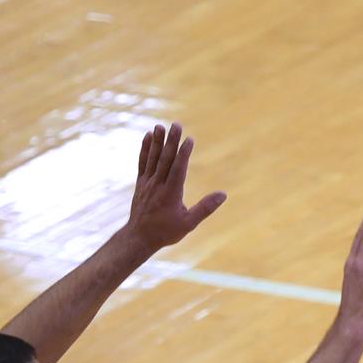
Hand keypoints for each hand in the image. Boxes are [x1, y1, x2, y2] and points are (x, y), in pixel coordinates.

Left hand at [125, 123, 224, 251]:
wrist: (139, 237)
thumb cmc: (166, 231)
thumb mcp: (189, 223)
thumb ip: (206, 208)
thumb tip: (223, 195)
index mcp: (171, 193)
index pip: (178, 169)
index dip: (184, 153)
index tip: (189, 139)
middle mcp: (157, 185)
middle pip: (165, 159)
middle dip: (171, 141)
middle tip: (176, 125)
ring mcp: (147, 183)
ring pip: (153, 158)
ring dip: (157, 141)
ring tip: (160, 126)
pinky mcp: (140, 183)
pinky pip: (142, 163)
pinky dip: (145, 149)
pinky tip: (147, 137)